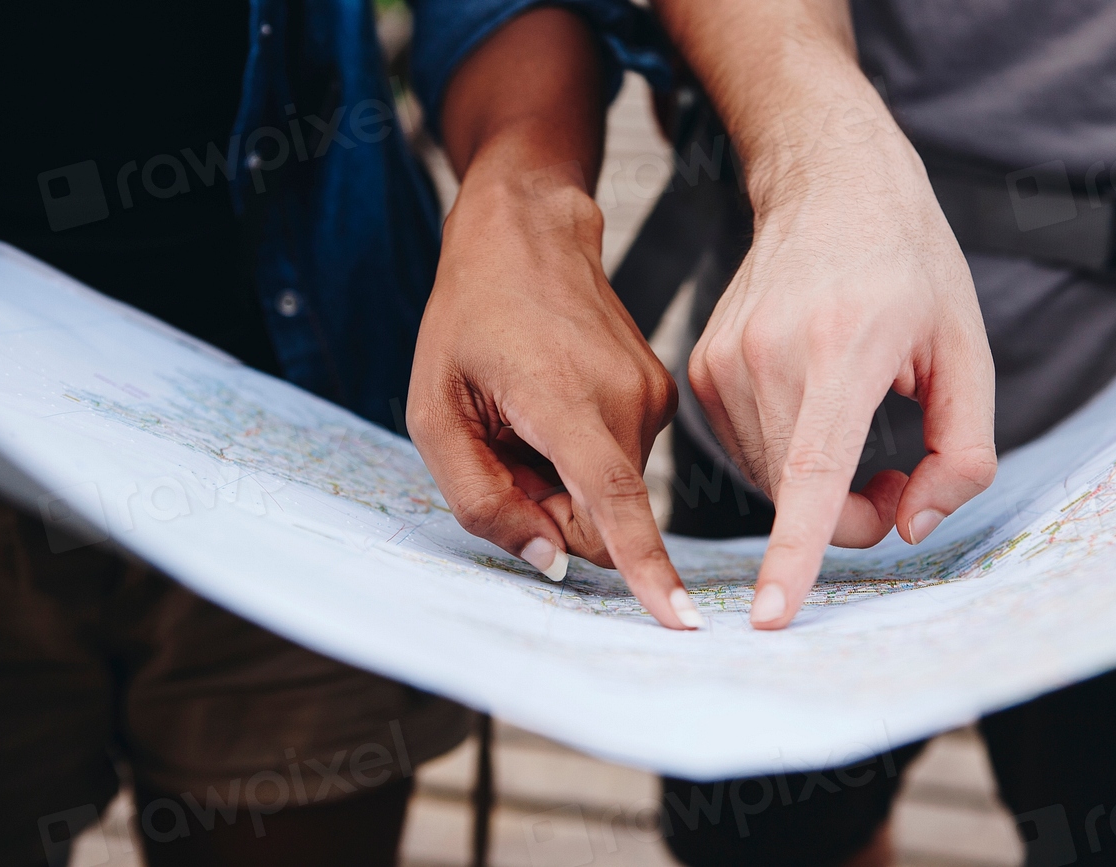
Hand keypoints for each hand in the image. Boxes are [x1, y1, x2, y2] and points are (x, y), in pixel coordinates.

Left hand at [407, 165, 700, 629]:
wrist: (529, 235)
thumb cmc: (469, 319)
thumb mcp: (434, 412)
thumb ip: (481, 498)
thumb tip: (549, 561)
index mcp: (565, 401)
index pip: (615, 503)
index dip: (645, 570)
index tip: (681, 620)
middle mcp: (627, 402)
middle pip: (599, 516)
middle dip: (552, 512)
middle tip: (506, 452)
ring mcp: (652, 397)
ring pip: (610, 491)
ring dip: (565, 479)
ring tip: (527, 414)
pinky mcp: (659, 396)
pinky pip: (621, 462)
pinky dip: (585, 456)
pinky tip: (553, 402)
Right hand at [689, 119, 996, 629]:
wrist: (828, 187)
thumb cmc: (909, 265)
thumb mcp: (968, 352)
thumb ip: (960, 453)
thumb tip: (909, 528)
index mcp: (843, 346)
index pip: (813, 469)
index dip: (797, 550)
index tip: (773, 615)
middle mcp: (769, 355)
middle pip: (798, 493)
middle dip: (851, 515)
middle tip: (899, 477)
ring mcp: (724, 362)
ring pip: (769, 479)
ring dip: (816, 485)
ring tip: (857, 424)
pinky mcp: (702, 369)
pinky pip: (745, 451)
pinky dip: (785, 456)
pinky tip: (814, 408)